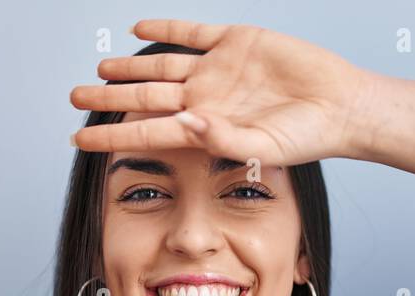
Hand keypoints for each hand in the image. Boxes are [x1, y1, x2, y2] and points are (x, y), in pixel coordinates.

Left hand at [69, 19, 374, 165]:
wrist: (342, 107)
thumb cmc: (308, 138)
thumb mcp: (263, 146)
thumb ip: (222, 137)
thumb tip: (185, 121)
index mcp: (205, 129)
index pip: (146, 132)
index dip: (110, 136)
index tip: (78, 140)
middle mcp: (205, 99)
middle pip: (143, 99)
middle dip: (106, 99)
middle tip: (73, 98)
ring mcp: (218, 70)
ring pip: (160, 67)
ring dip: (128, 68)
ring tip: (98, 69)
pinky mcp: (236, 41)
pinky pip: (191, 32)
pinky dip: (164, 29)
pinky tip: (138, 30)